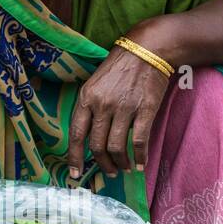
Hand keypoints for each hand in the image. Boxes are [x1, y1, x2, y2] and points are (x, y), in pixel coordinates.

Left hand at [67, 35, 169, 177]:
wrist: (147, 49)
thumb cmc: (119, 66)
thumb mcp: (95, 82)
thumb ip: (90, 107)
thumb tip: (88, 137)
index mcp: (87, 98)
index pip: (77, 134)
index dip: (75, 158)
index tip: (74, 174)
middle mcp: (103, 105)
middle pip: (97, 145)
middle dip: (102, 164)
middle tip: (109, 172)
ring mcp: (124, 108)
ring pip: (117, 147)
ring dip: (120, 163)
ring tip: (124, 169)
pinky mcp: (145, 110)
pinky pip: (139, 141)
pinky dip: (140, 157)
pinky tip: (141, 164)